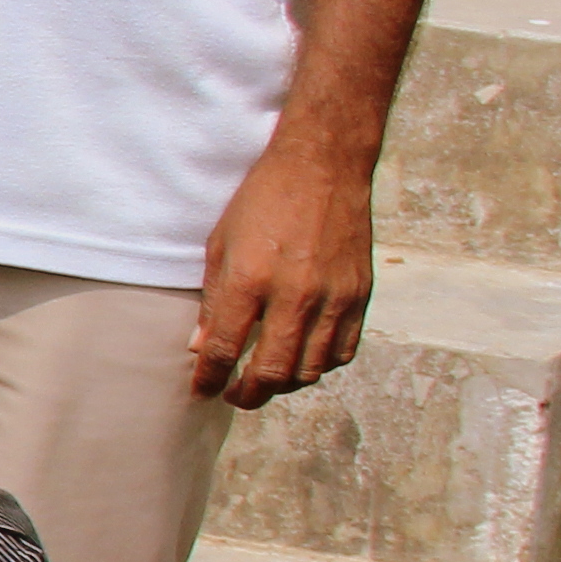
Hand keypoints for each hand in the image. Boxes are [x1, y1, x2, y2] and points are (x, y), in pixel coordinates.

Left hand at [193, 135, 376, 411]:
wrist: (324, 166)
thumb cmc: (264, 201)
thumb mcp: (222, 244)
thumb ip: (214, 300)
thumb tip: (200, 347)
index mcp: (251, 280)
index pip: (224, 350)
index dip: (209, 378)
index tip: (203, 388)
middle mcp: (295, 295)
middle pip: (271, 372)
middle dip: (247, 394)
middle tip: (235, 396)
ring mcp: (333, 297)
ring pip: (309, 370)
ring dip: (284, 384)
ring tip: (266, 380)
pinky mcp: (360, 295)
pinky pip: (342, 351)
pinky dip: (320, 365)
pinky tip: (304, 359)